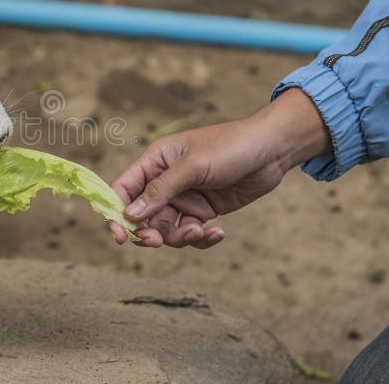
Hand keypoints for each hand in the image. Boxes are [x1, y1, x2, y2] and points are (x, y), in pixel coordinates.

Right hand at [108, 88, 331, 247]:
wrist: (272, 150)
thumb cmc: (231, 146)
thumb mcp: (194, 167)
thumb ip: (161, 190)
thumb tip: (130, 215)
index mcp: (154, 162)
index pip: (123, 189)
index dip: (116, 212)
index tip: (119, 235)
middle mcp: (165, 181)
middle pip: (142, 216)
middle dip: (149, 232)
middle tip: (158, 241)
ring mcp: (184, 197)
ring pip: (167, 229)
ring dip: (180, 237)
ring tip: (201, 231)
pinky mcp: (203, 210)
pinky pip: (191, 232)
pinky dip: (201, 237)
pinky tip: (218, 233)